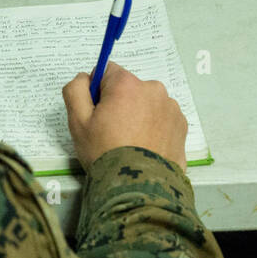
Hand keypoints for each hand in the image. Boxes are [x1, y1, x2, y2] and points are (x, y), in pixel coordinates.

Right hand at [62, 62, 187, 170]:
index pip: (106, 71)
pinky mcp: (181, 125)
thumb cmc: (105, 152)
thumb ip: (75, 90)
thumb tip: (83, 78)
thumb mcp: (78, 122)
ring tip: (130, 142)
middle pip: (128, 88)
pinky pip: (161, 118)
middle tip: (111, 132)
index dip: (97, 92)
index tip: (97, 113)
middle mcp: (153, 89)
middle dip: (119, 103)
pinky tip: (144, 146)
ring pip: (146, 103)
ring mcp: (170, 107)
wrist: (138, 186)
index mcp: (127, 84)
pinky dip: (153, 127)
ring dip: (137, 115)